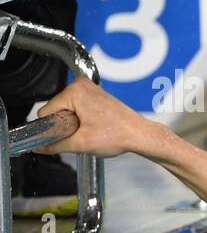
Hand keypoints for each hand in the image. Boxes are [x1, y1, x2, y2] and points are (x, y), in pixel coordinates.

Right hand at [33, 78, 158, 158]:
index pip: (46, 111)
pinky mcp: (96, 94)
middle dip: (64, 124)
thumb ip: (55, 145)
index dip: (52, 127)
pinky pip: (77, 107)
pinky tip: (94, 126)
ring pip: (67, 109)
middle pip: (56, 109)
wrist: (141, 135)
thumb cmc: (118, 135)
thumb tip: (38, 147)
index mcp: (74, 91)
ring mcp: (89, 88)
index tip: (66, 136)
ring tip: (91, 130)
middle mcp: (80, 85)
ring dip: (73, 122)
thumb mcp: (81, 144)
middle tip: (83, 134)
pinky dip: (81, 118)